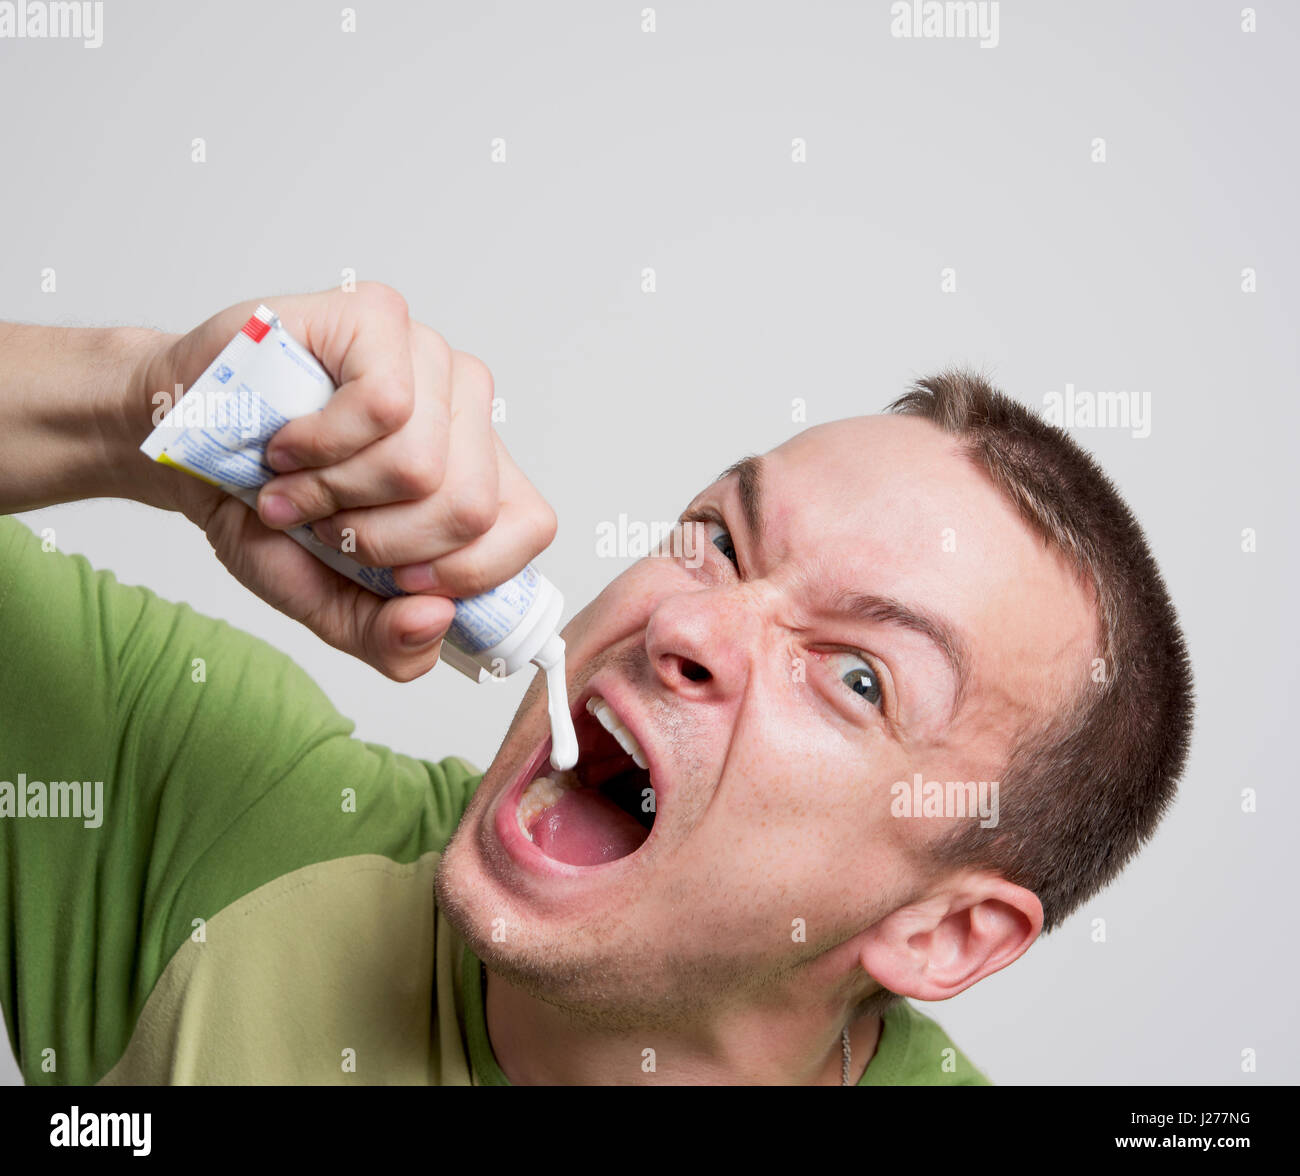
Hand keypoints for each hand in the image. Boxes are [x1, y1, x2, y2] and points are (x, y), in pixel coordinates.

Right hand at [130, 283, 556, 679]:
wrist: (179, 446)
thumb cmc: (261, 511)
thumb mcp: (329, 604)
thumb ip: (389, 640)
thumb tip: (435, 617)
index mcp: (478, 473)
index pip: (531, 528)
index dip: (462, 571)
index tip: (391, 577)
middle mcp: (466, 410)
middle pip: (470, 506)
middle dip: (379, 543)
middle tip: (326, 526)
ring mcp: (429, 357)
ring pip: (422, 462)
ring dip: (336, 495)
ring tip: (296, 485)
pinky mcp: (379, 315)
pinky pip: (383, 405)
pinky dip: (318, 446)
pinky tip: (286, 444)